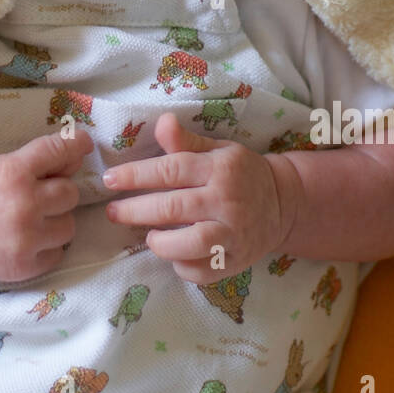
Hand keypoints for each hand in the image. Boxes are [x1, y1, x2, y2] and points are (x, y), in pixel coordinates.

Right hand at [0, 130, 94, 282]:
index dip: (77, 145)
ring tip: (32, 221)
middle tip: (38, 196)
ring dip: (55, 221)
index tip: (83, 145)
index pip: (61, 150)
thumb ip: (35, 160)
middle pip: (71, 192)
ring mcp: (26, 238)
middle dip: (57, 191)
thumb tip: (74, 159)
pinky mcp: (26, 266)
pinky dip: (46, 246)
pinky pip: (58, 252)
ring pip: (69, 224)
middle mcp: (25, 203)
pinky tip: (26, 240)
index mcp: (14, 171)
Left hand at [102, 112, 292, 281]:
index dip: (135, 175)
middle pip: (173, 207)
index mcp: (219, 169)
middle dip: (135, 210)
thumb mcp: (218, 150)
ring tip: (149, 237)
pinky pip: (202, 271)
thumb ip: (186, 142)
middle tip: (112, 212)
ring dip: (161, 243)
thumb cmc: (240, 173)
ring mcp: (233, 234)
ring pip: (191, 243)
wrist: (284, 204)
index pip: (170, 169)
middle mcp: (226, 201)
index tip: (109, 180)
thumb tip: (161, 121)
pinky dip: (182, 266)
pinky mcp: (236, 261)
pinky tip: (173, 255)